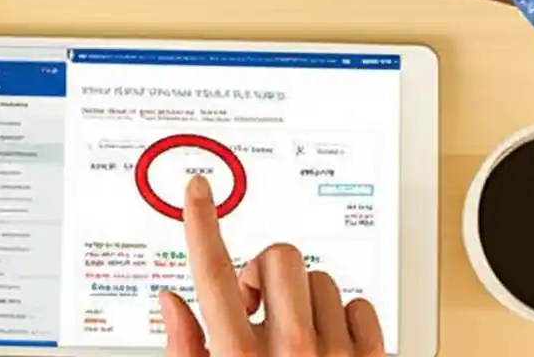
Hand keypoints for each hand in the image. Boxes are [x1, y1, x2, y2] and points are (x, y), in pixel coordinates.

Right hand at [159, 176, 384, 356]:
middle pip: (277, 258)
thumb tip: (171, 303)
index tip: (199, 192)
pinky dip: (344, 317)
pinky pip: (361, 306)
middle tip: (255, 299)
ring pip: (321, 279)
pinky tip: (327, 341)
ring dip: (302, 296)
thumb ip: (185, 348)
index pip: (213, 272)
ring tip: (292, 332)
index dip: (201, 222)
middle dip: (262, 269)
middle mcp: (291, 353)